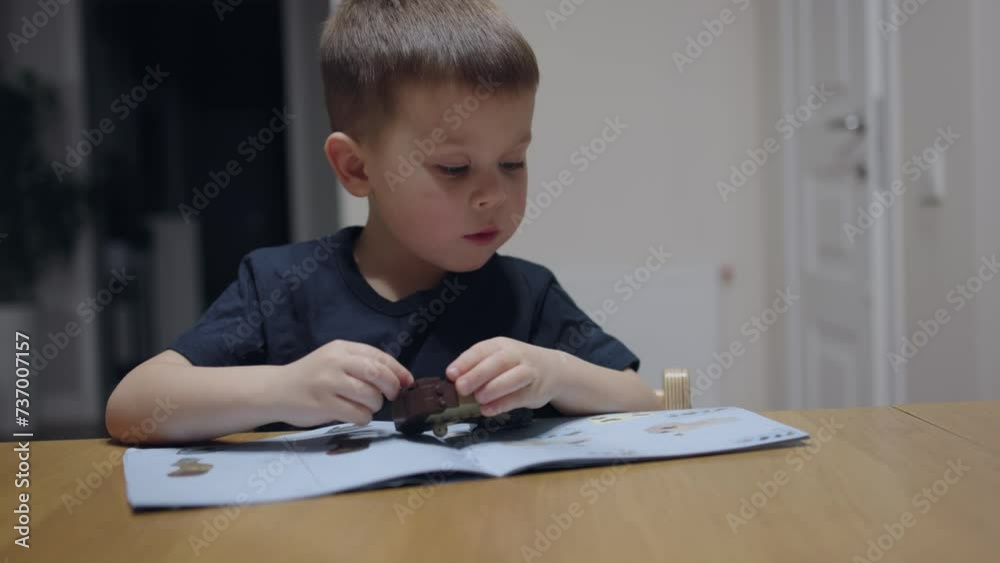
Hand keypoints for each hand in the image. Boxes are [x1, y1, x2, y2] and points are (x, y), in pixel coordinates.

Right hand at [278, 340, 412, 426]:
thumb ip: (362, 364)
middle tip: (391, 396)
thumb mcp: (334, 360)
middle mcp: (336, 363)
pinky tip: (355, 416)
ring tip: (365, 406)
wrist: (276, 390)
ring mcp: (329, 384)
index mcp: (341, 348)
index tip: (407, 381)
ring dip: (375, 405)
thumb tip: (400, 378)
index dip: (397, 370)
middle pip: (378, 374)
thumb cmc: (311, 376)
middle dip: (391, 387)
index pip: (378, 356)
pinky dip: (363, 418)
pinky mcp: (324, 405)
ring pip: (370, 396)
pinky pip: (358, 414)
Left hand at [445, 337, 560, 416]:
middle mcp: (516, 355)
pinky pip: (518, 397)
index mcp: (501, 345)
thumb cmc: (517, 364)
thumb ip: (478, 367)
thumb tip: (454, 382)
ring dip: (492, 389)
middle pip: (497, 362)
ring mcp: (528, 372)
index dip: (465, 362)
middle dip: (477, 375)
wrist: (553, 370)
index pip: (481, 350)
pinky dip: (502, 404)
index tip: (450, 374)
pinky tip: (487, 410)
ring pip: (512, 378)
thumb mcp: (498, 358)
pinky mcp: (535, 391)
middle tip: (461, 387)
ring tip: (477, 399)